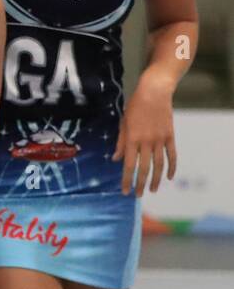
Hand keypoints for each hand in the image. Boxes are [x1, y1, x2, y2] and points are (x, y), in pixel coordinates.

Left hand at [113, 73, 176, 195]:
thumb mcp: (123, 124)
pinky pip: (172, 155)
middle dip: (140, 184)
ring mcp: (160, 139)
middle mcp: (146, 142)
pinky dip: (172, 167)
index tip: (125, 191)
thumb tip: (116, 159)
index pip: (128, 165)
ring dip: (156, 180)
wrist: (154, 92)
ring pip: (159, 165)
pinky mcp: (170, 136)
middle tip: (137, 195)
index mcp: (132, 139)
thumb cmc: (135, 107)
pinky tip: (170, 177)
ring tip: (153, 190)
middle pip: (144, 168)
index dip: (126, 179)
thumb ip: (120, 143)